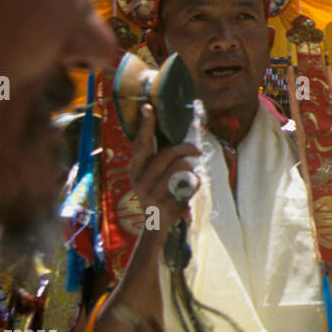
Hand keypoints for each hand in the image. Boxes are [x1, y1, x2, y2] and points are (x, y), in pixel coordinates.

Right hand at [130, 104, 198, 240]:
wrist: (156, 224)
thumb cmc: (160, 193)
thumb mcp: (154, 176)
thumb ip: (160, 159)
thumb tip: (174, 135)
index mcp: (136, 168)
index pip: (141, 143)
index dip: (145, 125)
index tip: (148, 107)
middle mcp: (140, 179)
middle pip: (168, 153)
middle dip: (186, 148)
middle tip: (196, 150)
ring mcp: (151, 192)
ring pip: (181, 167)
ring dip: (191, 170)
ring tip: (188, 178)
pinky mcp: (165, 204)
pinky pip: (190, 185)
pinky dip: (195, 185)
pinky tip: (188, 192)